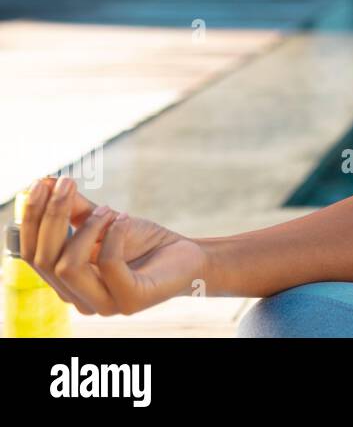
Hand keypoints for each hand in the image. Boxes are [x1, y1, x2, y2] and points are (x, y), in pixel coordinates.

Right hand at [19, 175, 208, 316]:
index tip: (40, 184)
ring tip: (110, 210)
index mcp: (64, 282)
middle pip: (44, 259)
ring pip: (68, 265)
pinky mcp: (130, 300)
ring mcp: (104, 304)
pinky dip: (114, 235)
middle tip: (67, 184)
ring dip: (87, 228)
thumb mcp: (104, 222)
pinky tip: (125, 221)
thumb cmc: (143, 242)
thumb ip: (75, 210)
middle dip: (53, 216)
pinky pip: (108, 264)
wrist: (187, 256)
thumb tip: (44, 183)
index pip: (31, 254)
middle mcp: (78, 298)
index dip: (31, 218)